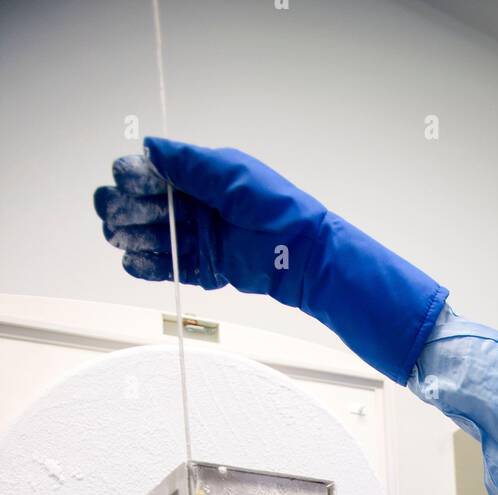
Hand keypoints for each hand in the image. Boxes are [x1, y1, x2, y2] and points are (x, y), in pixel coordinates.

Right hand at [93, 138, 447, 382]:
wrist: (304, 254)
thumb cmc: (276, 207)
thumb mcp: (232, 175)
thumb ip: (189, 162)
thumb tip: (149, 146)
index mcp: (201, 177)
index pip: (154, 173)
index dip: (135, 176)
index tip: (126, 180)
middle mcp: (196, 206)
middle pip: (146, 206)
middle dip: (126, 208)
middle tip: (116, 215)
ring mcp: (199, 238)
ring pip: (153, 237)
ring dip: (134, 236)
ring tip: (121, 238)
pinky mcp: (205, 269)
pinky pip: (169, 268)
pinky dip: (149, 266)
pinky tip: (132, 262)